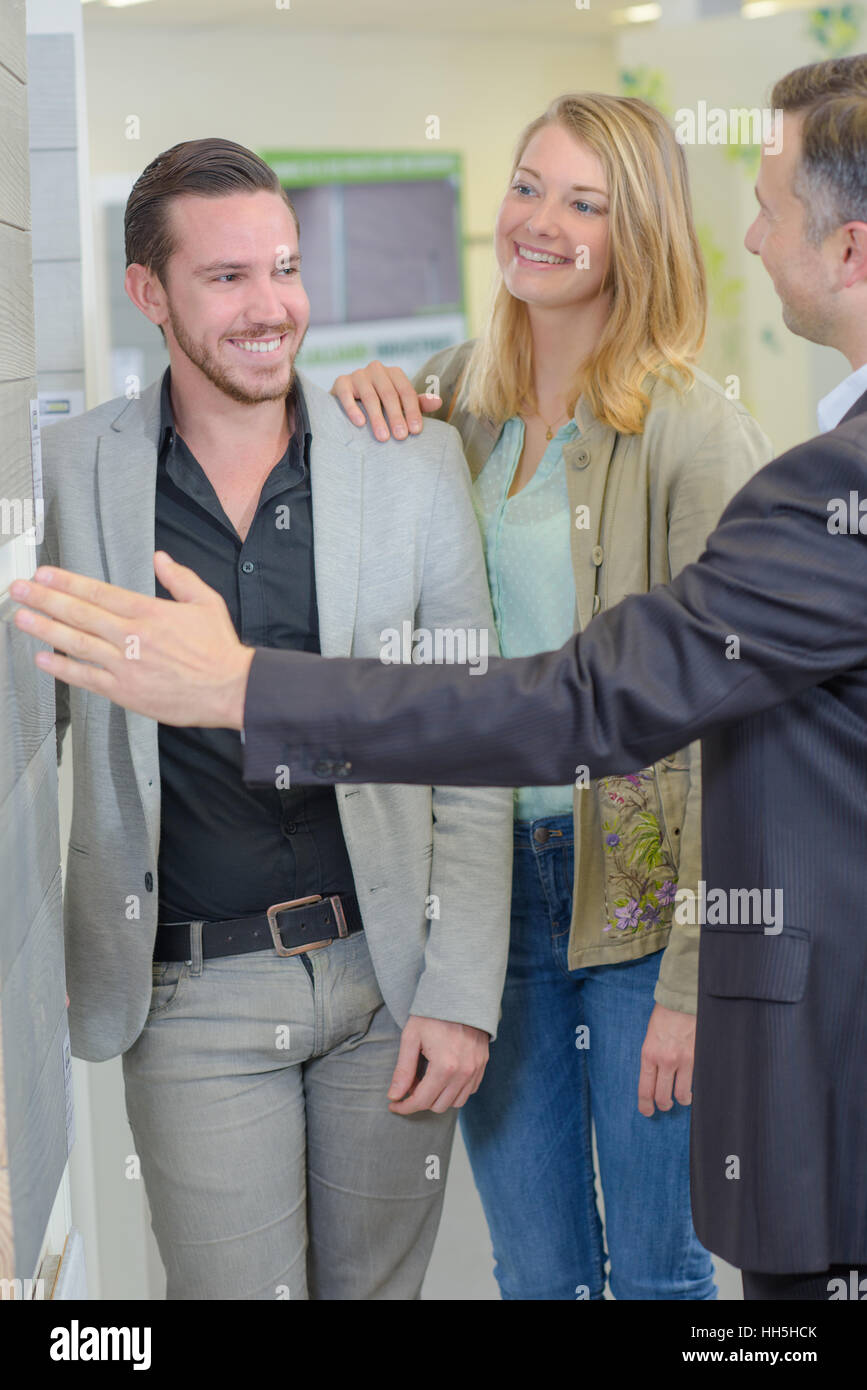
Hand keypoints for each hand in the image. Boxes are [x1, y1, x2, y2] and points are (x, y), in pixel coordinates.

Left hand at [10, 551, 253, 728]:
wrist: (232, 688)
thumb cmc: (220, 650)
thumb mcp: (206, 602)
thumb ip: (180, 579)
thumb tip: (161, 559)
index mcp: (149, 612)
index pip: (98, 593)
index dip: (66, 582)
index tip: (44, 574)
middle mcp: (132, 636)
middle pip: (79, 614)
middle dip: (44, 599)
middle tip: (19, 589)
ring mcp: (126, 665)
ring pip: (76, 643)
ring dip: (45, 629)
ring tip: (22, 618)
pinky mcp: (125, 691)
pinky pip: (86, 678)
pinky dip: (62, 669)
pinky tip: (43, 659)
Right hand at [331, 360, 440, 441]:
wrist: (349, 401)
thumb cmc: (381, 404)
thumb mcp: (401, 404)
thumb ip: (418, 404)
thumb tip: (438, 402)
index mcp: (394, 373)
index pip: (406, 392)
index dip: (412, 411)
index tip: (416, 431)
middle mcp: (377, 369)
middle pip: (389, 394)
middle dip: (396, 417)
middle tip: (400, 437)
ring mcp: (358, 374)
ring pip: (369, 396)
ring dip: (377, 418)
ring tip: (383, 437)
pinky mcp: (341, 382)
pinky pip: (346, 394)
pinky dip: (353, 409)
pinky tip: (360, 423)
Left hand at [387, 1015, 488, 1114]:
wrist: (460, 993)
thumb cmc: (432, 1014)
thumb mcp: (411, 1038)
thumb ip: (403, 1070)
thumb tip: (394, 1096)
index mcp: (444, 1066)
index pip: (422, 1101)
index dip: (404, 1106)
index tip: (394, 1104)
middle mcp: (463, 1072)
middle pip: (438, 1105)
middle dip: (420, 1101)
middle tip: (409, 1085)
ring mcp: (476, 1069)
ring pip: (456, 1102)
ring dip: (438, 1098)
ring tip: (426, 1081)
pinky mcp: (482, 1064)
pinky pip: (469, 1091)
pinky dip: (455, 1091)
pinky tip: (443, 1078)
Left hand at [637, 1002, 694, 1115]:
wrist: (681, 1001)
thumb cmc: (664, 1017)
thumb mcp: (650, 1038)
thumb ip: (652, 1058)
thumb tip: (654, 1079)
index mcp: (648, 1054)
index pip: (645, 1089)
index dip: (645, 1105)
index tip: (647, 1111)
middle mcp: (664, 1060)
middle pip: (662, 1097)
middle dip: (663, 1105)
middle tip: (665, 1105)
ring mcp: (682, 1060)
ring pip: (681, 1095)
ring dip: (681, 1100)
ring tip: (682, 1098)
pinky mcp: (696, 1058)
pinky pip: (694, 1082)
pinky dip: (693, 1088)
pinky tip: (692, 1087)